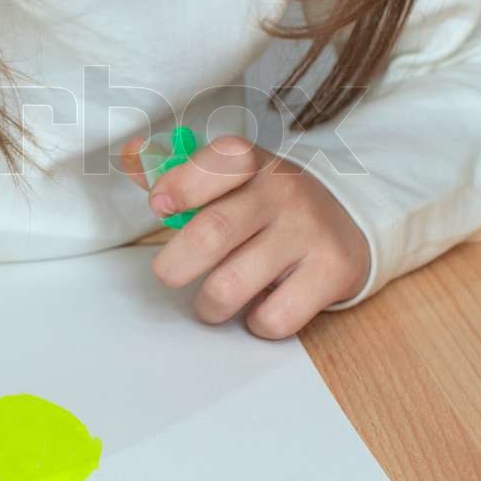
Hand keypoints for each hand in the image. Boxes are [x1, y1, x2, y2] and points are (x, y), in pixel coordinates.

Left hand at [121, 133, 369, 337]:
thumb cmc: (268, 206)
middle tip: (169, 275)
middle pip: (212, 232)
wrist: (349, 223)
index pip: (217, 162)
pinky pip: (274, 316)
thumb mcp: (232, 180)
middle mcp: (283, 191)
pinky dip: (255, 323)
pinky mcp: (333, 272)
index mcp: (252, 162)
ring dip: (210, 304)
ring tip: (212, 300)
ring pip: (233, 284)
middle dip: (175, 264)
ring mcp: (310, 231)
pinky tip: (258, 308)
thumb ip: (181, 176)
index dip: (179, 186)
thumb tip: (131, 157)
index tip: (160, 207)